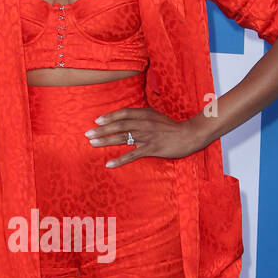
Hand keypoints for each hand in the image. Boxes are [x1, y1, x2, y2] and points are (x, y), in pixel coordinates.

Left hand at [84, 106, 207, 165]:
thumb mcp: (155, 116)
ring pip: (123, 138)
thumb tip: (126, 118)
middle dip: (102, 130)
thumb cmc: (171, 127)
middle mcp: (144, 123)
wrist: (189, 135)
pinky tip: (109, 164)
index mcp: (145, 114)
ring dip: (106, 141)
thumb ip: (141, 116)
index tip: (97, 121)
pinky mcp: (151, 149)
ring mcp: (147, 136)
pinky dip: (119, 160)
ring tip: (93, 144)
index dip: (109, 117)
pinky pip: (132, 155)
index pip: (123, 113)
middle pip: (119, 125)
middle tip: (88, 134)